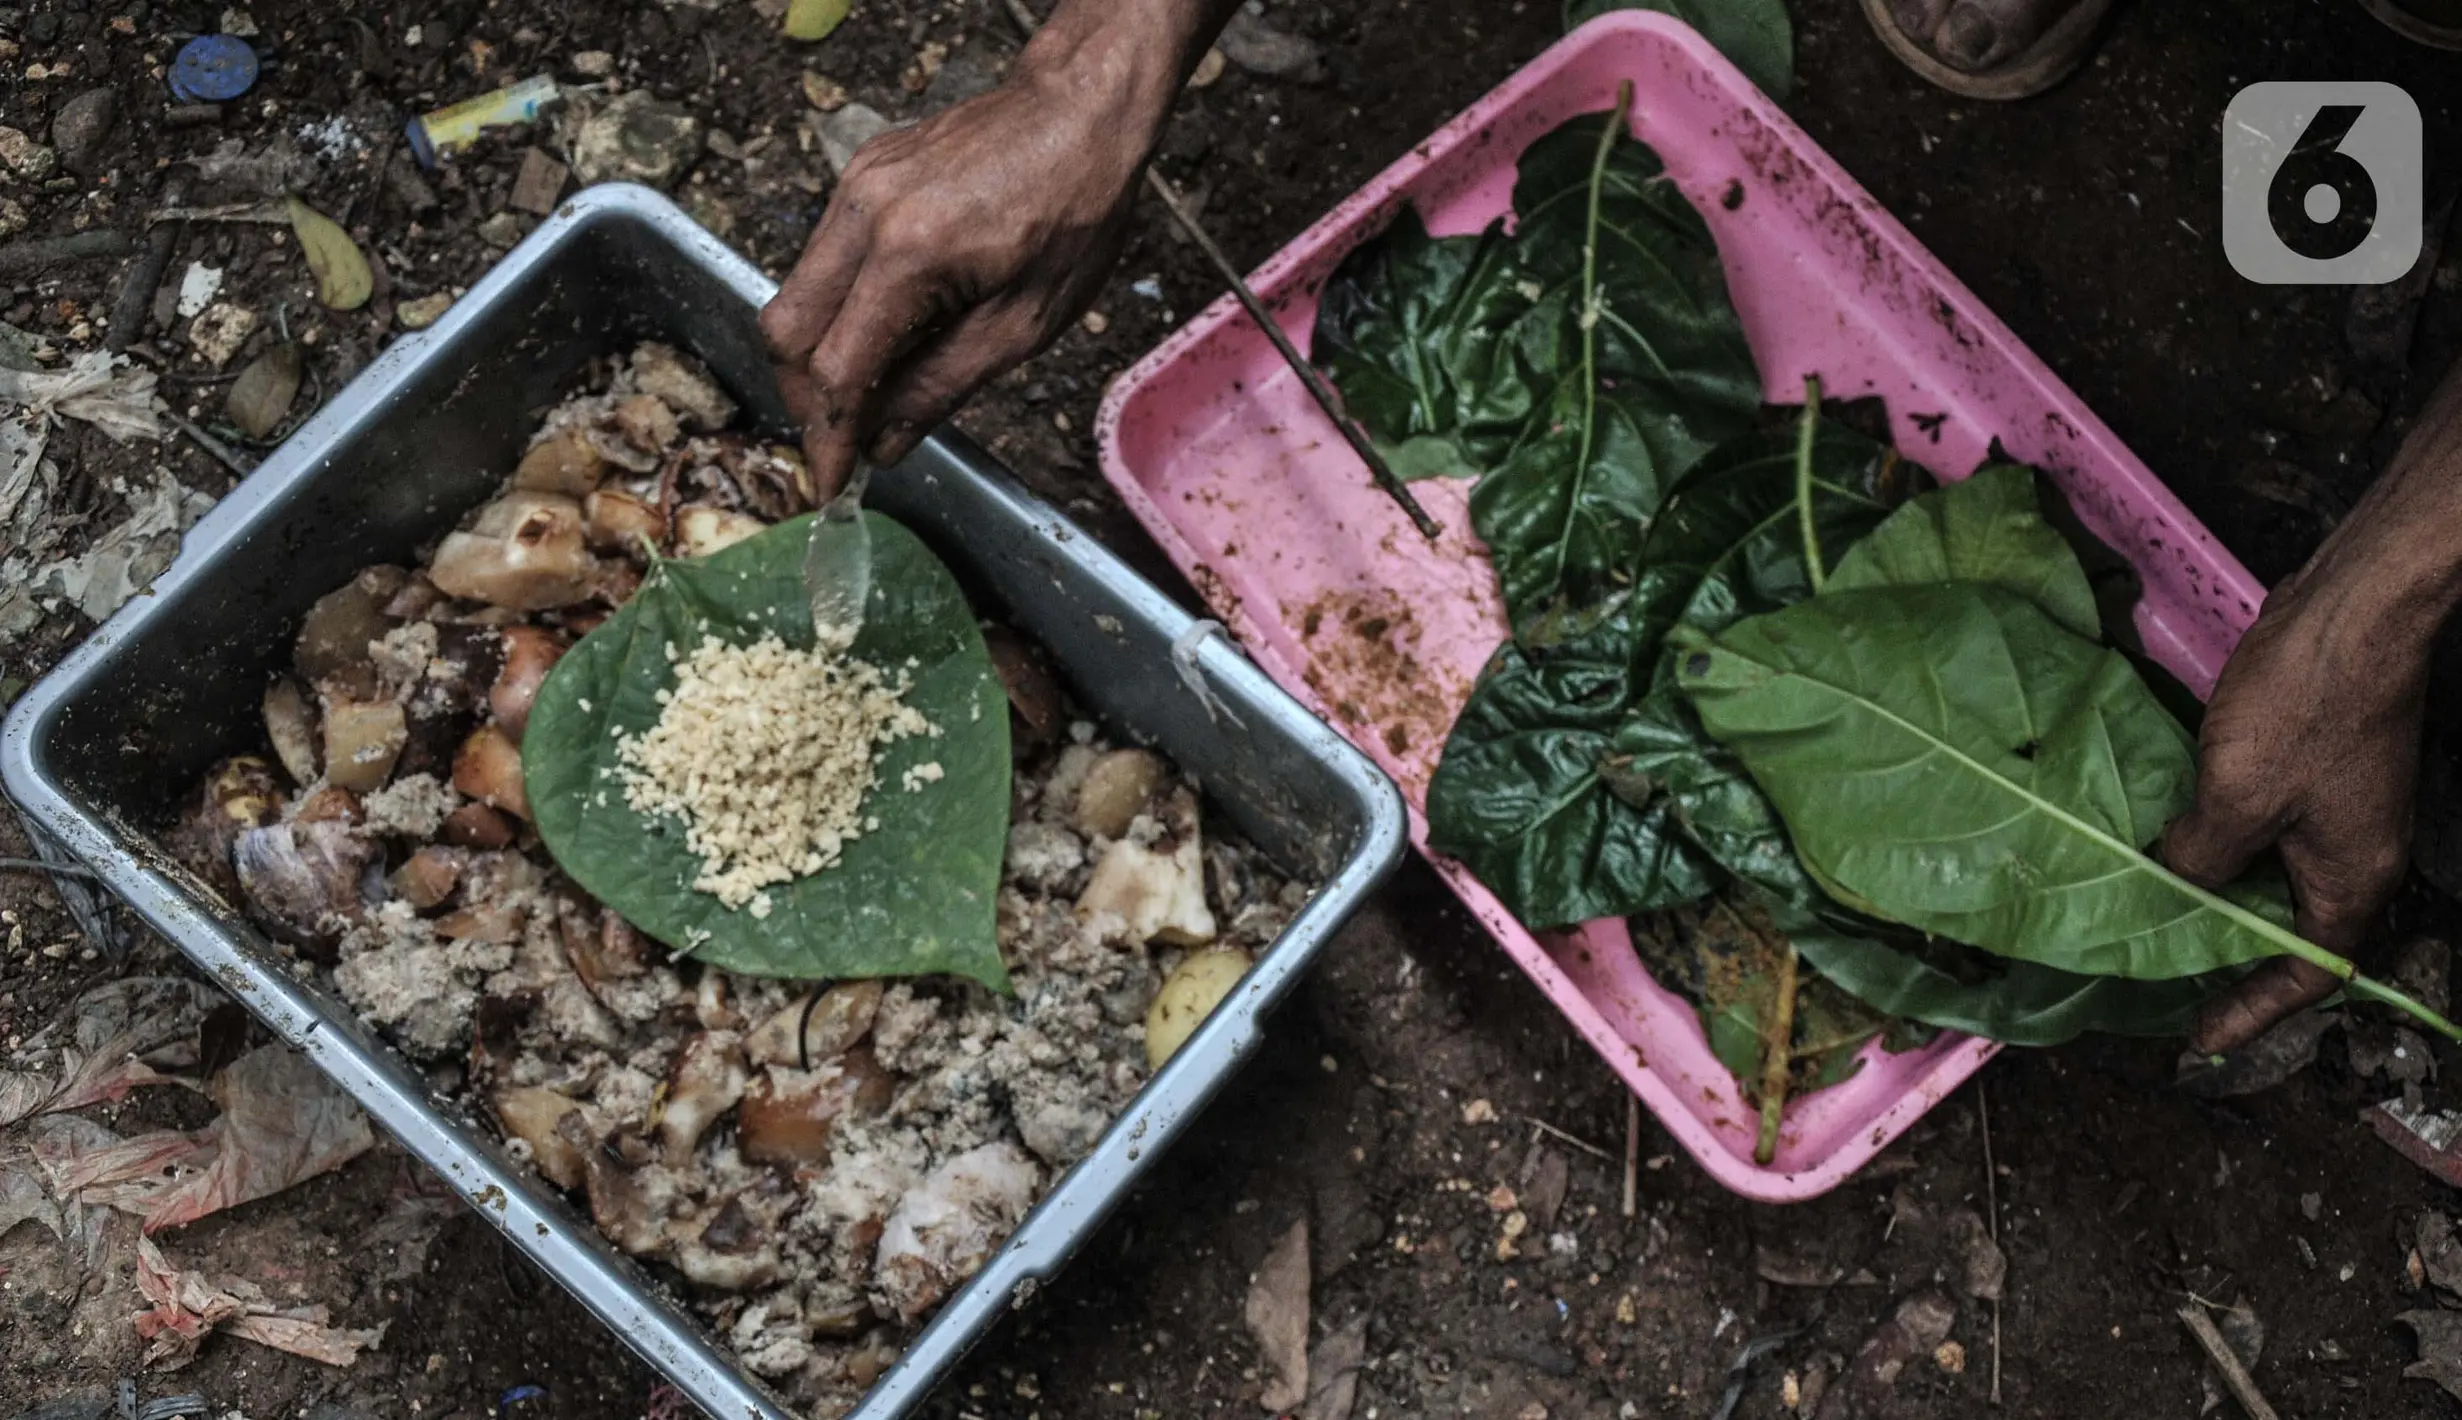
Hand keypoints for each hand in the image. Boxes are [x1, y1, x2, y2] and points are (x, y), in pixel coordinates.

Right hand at [757, 44, 1158, 499]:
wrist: (1080, 109)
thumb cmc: (1075, 210)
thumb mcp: (1024, 325)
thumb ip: (942, 387)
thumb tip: (883, 443)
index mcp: (909, 255)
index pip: (836, 370)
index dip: (827, 437)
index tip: (829, 483)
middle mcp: (864, 214)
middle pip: (787, 331)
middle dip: (805, 400)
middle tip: (841, 442)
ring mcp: (855, 186)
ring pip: (795, 292)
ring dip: (817, 355)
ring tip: (867, 394)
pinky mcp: (861, 174)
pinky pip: (823, 256)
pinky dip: (838, 307)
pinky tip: (884, 332)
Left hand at [2162, 544, 2431, 1053]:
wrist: (2353, 611)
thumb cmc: (2306, 707)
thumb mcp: (2235, 799)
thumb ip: (2200, 858)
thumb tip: (2175, 882)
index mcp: (2348, 879)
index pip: (2303, 974)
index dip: (2248, 1010)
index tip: (2199, 1037)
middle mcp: (2352, 853)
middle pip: (2284, 927)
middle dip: (2223, 952)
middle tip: (2158, 973)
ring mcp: (2336, 808)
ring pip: (2268, 873)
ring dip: (2211, 890)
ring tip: (2146, 908)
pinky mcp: (2313, 767)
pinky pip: (2263, 825)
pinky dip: (2215, 840)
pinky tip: (2164, 832)